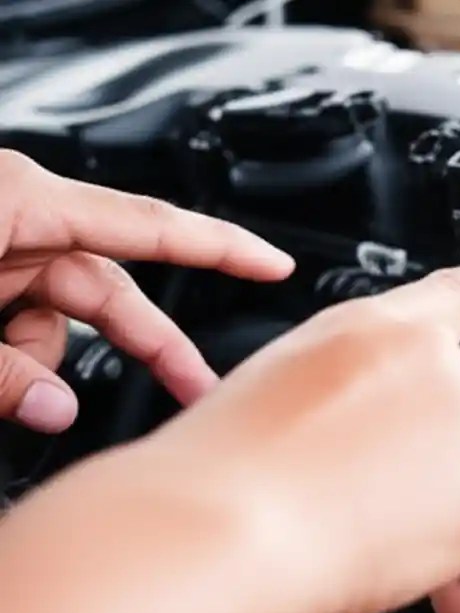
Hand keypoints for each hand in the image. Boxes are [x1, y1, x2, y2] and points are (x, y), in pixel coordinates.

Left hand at [0, 150, 294, 432]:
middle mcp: (20, 213)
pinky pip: (24, 313)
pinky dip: (14, 351)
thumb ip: (8, 371)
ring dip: (42, 359)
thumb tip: (57, 410)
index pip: (153, 226)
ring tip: (3, 390)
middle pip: (113, 290)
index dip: (225, 248)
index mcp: (23, 198)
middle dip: (149, 346)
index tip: (274, 265)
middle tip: (194, 389)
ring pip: (63, 312)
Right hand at [140, 236, 459, 612]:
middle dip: (421, 485)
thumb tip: (384, 467)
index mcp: (379, 332)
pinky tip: (440, 596)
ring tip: (357, 539)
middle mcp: (442, 368)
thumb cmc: (229, 474)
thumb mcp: (284, 398)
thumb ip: (356, 408)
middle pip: (459, 439)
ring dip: (434, 535)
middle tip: (351, 509)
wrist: (227, 521)